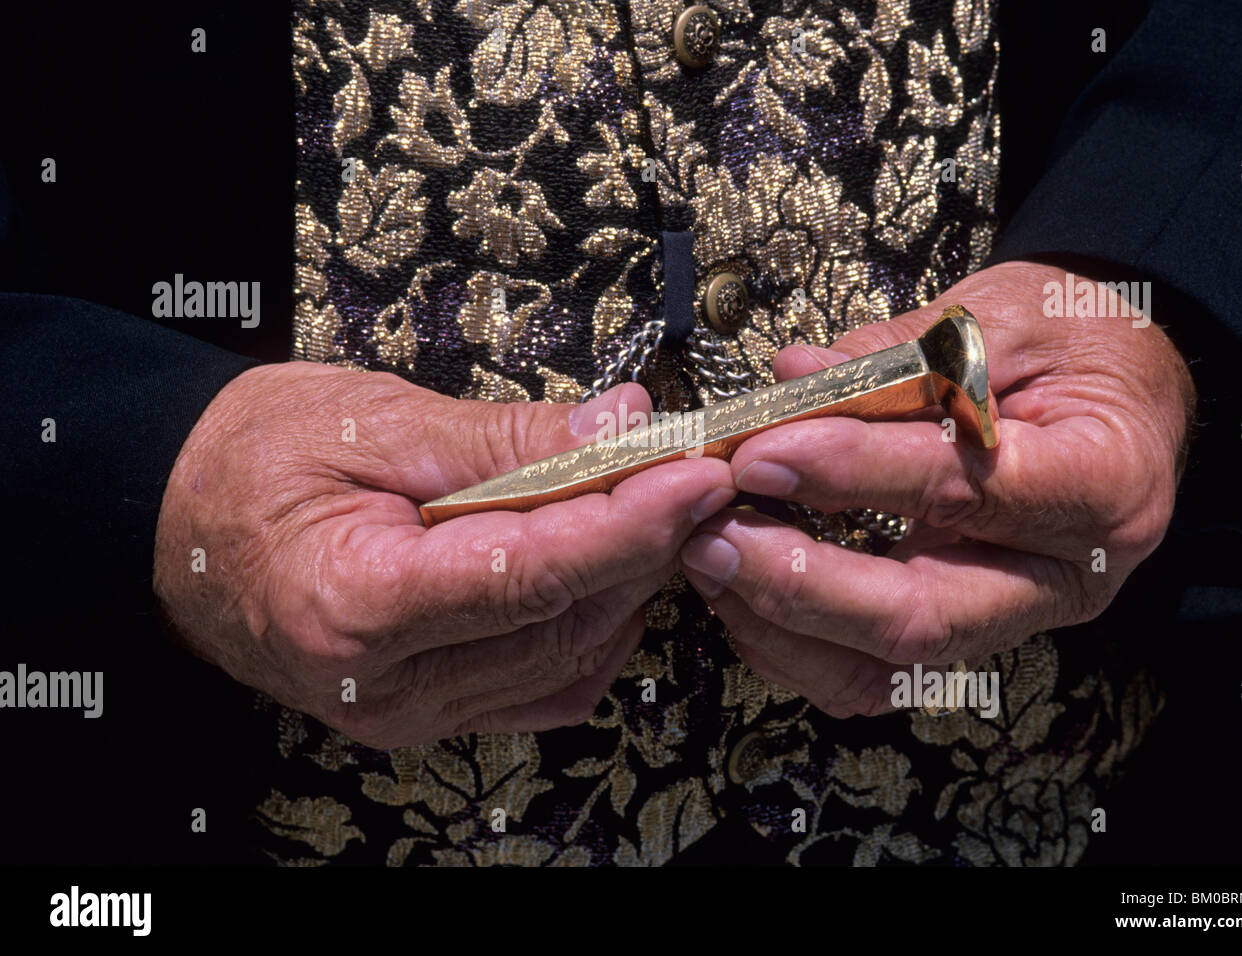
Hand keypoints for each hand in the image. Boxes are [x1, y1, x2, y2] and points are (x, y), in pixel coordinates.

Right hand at [153, 364, 733, 746]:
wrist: (176, 521)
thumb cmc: (252, 461)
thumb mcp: (371, 422)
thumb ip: (504, 438)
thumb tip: (621, 425)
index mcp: (355, 607)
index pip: (532, 574)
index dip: (630, 521)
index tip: (699, 470)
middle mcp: (388, 685)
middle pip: (564, 620)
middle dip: (646, 543)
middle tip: (695, 468)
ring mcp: (412, 711)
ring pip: (569, 658)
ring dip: (627, 581)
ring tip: (658, 500)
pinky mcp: (432, 708)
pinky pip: (546, 683)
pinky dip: (593, 621)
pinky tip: (606, 563)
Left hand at [679, 261, 1194, 717]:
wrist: (1122, 387)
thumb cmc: (1069, 343)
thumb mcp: (999, 318)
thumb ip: (898, 357)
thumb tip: (791, 380)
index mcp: (1101, 482)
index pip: (964, 489)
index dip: (853, 470)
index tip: (762, 450)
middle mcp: (1066, 576)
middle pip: (921, 619)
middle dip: (800, 584)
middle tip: (711, 535)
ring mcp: (1015, 619)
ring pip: (887, 668)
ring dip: (783, 625)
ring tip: (711, 558)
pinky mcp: (966, 634)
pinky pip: (871, 673)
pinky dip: (796, 643)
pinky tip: (744, 588)